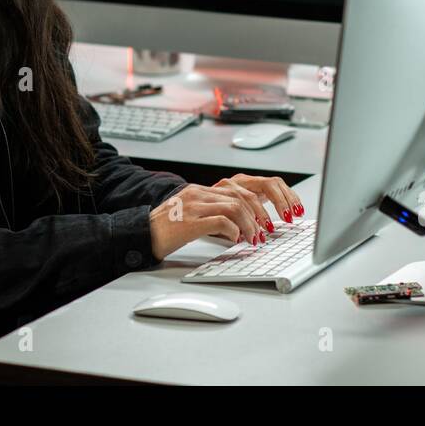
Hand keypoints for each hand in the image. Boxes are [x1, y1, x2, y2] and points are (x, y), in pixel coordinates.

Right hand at [149, 175, 304, 259]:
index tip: (284, 210)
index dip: (270, 195)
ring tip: (255, 239)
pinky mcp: (189, 220)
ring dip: (251, 224)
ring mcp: (195, 204)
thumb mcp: (197, 217)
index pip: (246, 184)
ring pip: (236, 205)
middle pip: (246, 192)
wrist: (140, 235)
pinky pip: (220, 221)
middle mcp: (202, 192)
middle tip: (271, 230)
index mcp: (206, 190)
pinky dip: (234, 231)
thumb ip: (219, 216)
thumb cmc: (167, 230)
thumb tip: (248, 228)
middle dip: (266, 211)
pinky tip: (236, 241)